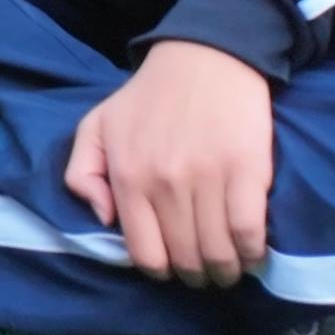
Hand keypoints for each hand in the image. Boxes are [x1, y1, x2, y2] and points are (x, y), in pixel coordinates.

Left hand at [64, 40, 274, 287]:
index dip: (160, 270)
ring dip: (227, 270)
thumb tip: (105, 219)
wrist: (204, 59)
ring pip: (219, 252)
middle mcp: (165, 184)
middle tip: (204, 272)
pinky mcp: (247, 172)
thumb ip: (82, 173)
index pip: (144, 253)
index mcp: (128, 177)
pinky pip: (250, 232)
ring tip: (230, 267)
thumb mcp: (95, 126)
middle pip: (185, 258)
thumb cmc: (147, 97)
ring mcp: (208, 179)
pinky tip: (252, 251)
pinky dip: (253, 252)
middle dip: (196, 275)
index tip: (171, 267)